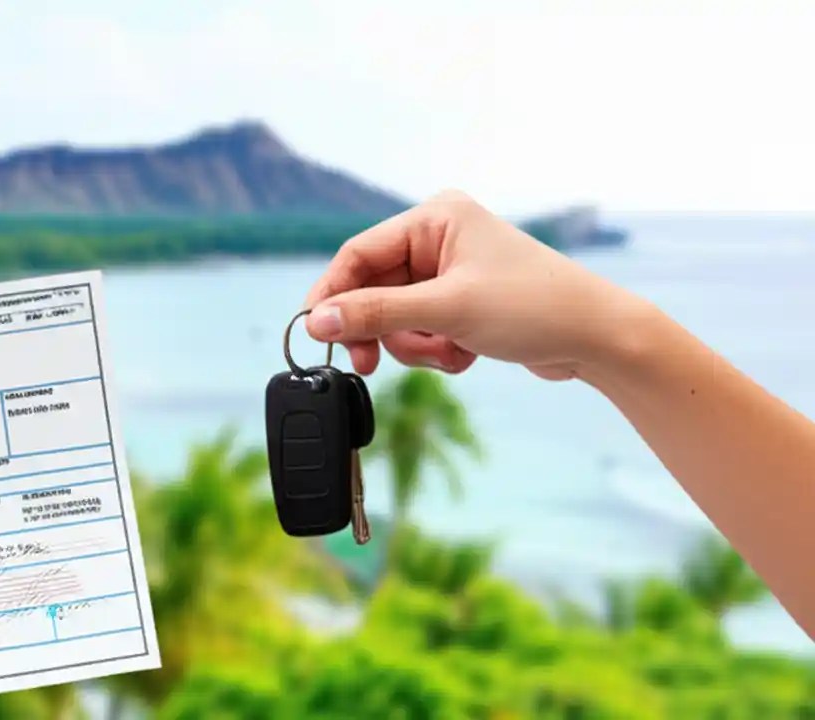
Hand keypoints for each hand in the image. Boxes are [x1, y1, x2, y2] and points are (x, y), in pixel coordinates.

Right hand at [304, 190, 654, 380]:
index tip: (316, 334)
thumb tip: (317, 321)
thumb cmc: (534, 308)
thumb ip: (376, 314)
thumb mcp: (446, 311)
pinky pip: (421, 330)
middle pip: (374, 290)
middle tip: (369, 364)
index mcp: (435, 217)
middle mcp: (439, 237)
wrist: (599, 339)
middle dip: (383, 330)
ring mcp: (450, 271)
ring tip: (449, 353)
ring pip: (395, 317)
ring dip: (415, 345)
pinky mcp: (461, 302)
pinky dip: (435, 349)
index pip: (358, 254)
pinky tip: (466, 354)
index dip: (332, 295)